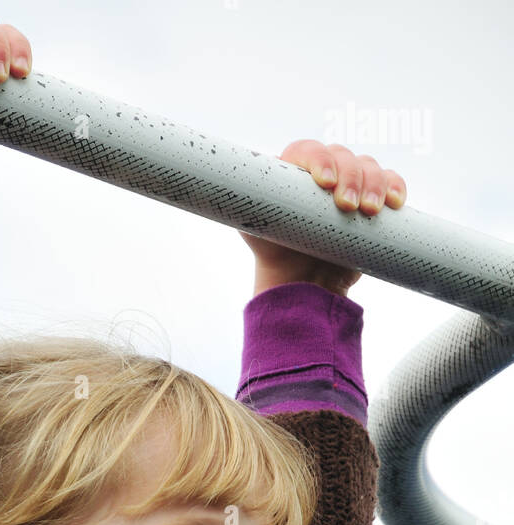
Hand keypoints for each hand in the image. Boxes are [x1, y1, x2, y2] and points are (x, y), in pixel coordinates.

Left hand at [240, 139, 407, 295]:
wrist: (300, 282)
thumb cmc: (273, 253)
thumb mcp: (252, 226)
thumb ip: (244, 201)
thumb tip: (221, 181)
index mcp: (294, 170)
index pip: (308, 151)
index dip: (319, 160)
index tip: (324, 183)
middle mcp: (323, 172)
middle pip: (343, 156)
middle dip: (351, 177)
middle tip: (349, 207)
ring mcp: (349, 184)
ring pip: (368, 166)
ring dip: (374, 183)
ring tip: (368, 211)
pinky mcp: (371, 200)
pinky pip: (390, 182)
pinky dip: (395, 187)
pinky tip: (394, 203)